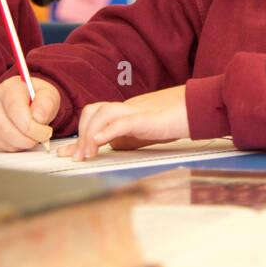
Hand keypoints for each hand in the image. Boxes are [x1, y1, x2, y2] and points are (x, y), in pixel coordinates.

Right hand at [0, 77, 60, 151]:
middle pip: (5, 129)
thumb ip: (47, 103)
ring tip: (32, 136)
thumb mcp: (48, 94)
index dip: (31, 126)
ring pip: (2, 140)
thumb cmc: (36, 98)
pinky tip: (21, 138)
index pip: (15, 110)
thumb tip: (39, 117)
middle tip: (41, 137)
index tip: (44, 132)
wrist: (28, 101)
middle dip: (27, 139)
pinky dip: (14, 147)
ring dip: (22, 144)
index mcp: (9, 88)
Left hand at [69, 85, 189, 161]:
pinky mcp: (149, 118)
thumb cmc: (177, 119)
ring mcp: (137, 111)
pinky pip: (123, 121)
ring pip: (103, 113)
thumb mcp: (146, 131)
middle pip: (92, 111)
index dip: (78, 135)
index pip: (94, 117)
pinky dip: (108, 130)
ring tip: (88, 155)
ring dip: (90, 135)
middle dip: (80, 135)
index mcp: (126, 113)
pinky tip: (100, 142)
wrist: (200, 108)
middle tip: (76, 158)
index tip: (65, 153)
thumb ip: (128, 136)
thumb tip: (111, 146)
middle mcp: (128, 109)